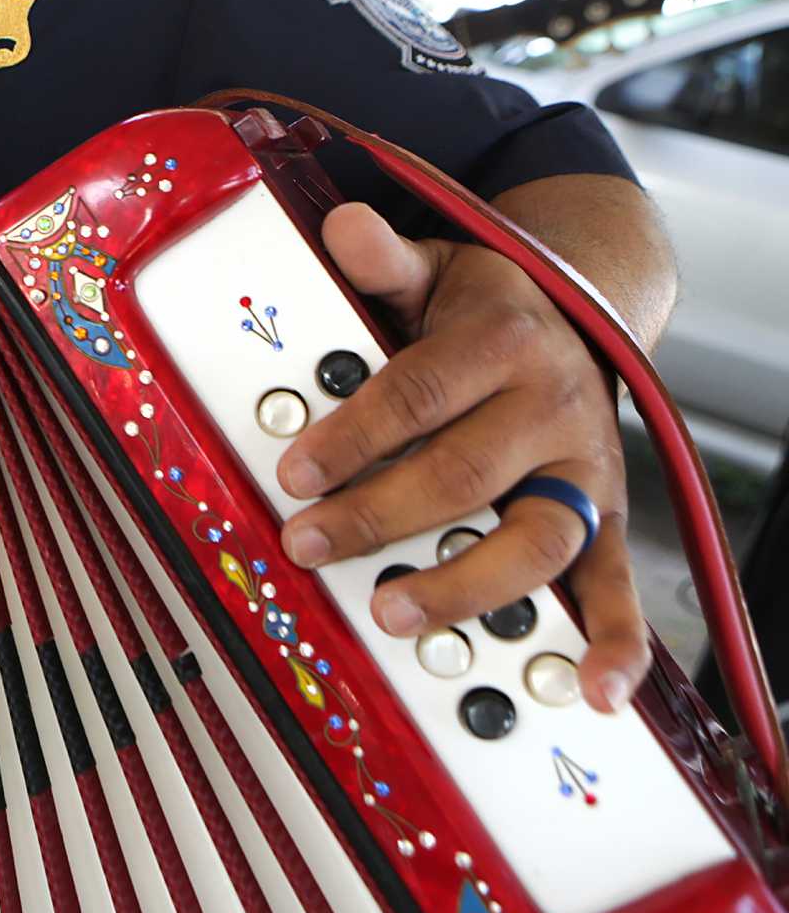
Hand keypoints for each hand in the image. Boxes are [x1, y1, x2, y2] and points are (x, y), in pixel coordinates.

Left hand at [276, 202, 647, 712]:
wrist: (578, 315)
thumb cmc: (482, 306)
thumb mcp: (433, 268)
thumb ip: (384, 258)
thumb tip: (346, 225)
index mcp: (505, 339)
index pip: (419, 391)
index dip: (355, 434)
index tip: (295, 470)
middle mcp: (554, 405)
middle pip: (464, 473)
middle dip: (379, 515)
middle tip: (310, 543)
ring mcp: (584, 468)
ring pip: (536, 537)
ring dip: (466, 583)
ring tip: (394, 611)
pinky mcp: (605, 517)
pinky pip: (618, 585)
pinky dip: (618, 641)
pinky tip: (599, 688)